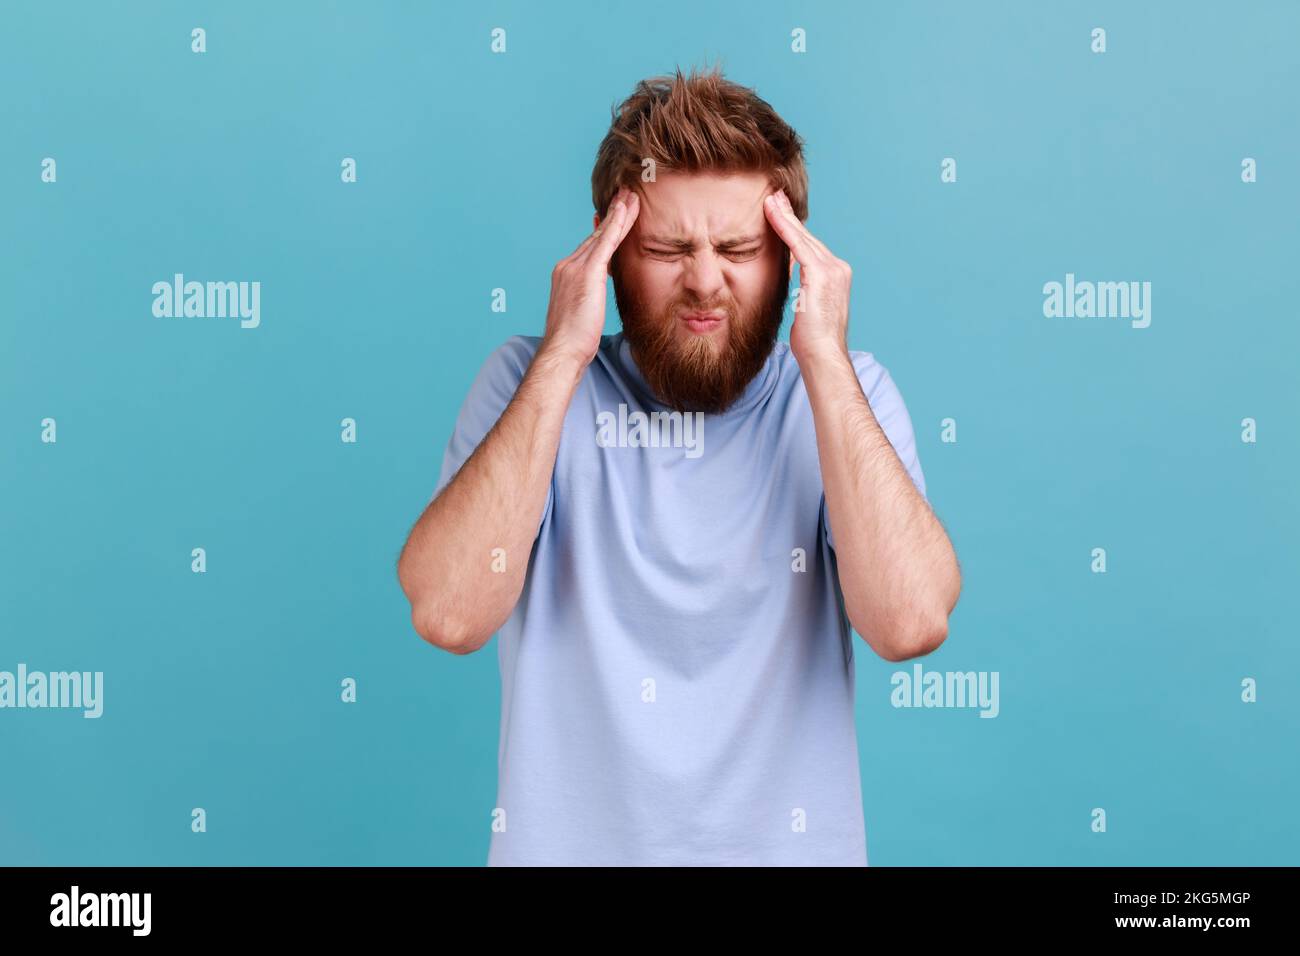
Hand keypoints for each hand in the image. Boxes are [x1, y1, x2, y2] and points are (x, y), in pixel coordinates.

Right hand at [541, 186, 640, 366]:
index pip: (589, 248)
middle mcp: (567, 266)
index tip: (613, 216)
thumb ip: (589, 300)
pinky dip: (617, 225)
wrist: (562, 350)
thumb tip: (595, 302)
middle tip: (624, 196)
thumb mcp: (581, 315)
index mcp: (565, 275)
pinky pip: (606, 243)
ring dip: (618, 214)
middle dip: (611, 216)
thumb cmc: (572, 343)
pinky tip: (627, 211)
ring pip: (602, 235)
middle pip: (595, 236)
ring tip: (631, 196)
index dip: (603, 231)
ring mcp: (575, 268)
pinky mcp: (587, 273)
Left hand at [762, 188, 851, 361]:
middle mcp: (838, 268)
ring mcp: (832, 270)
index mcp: (835, 276)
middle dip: (789, 215)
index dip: (794, 228)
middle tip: (773, 196)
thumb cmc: (812, 341)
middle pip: (808, 237)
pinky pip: (798, 244)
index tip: (781, 211)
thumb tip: (789, 273)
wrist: (823, 356)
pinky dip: (784, 227)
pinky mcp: (821, 274)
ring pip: (803, 237)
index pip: (810, 247)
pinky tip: (771, 213)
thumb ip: (801, 286)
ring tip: (769, 199)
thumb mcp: (805, 307)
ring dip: (784, 216)